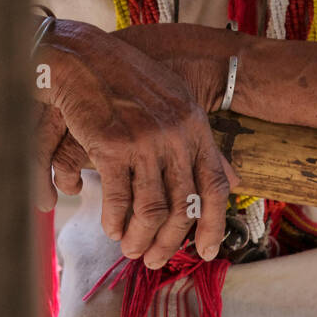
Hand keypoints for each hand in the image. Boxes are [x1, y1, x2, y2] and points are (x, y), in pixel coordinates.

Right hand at [32, 19, 238, 267]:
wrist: (84, 57)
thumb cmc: (128, 80)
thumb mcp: (175, 101)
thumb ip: (200, 141)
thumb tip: (232, 179)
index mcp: (195, 124)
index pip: (215, 185)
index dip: (213, 224)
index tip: (204, 251)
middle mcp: (176, 134)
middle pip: (184, 205)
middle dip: (170, 241)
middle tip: (157, 259)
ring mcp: (145, 140)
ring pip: (152, 210)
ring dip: (141, 238)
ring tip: (131, 249)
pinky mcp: (112, 146)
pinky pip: (118, 200)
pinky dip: (114, 222)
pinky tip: (111, 228)